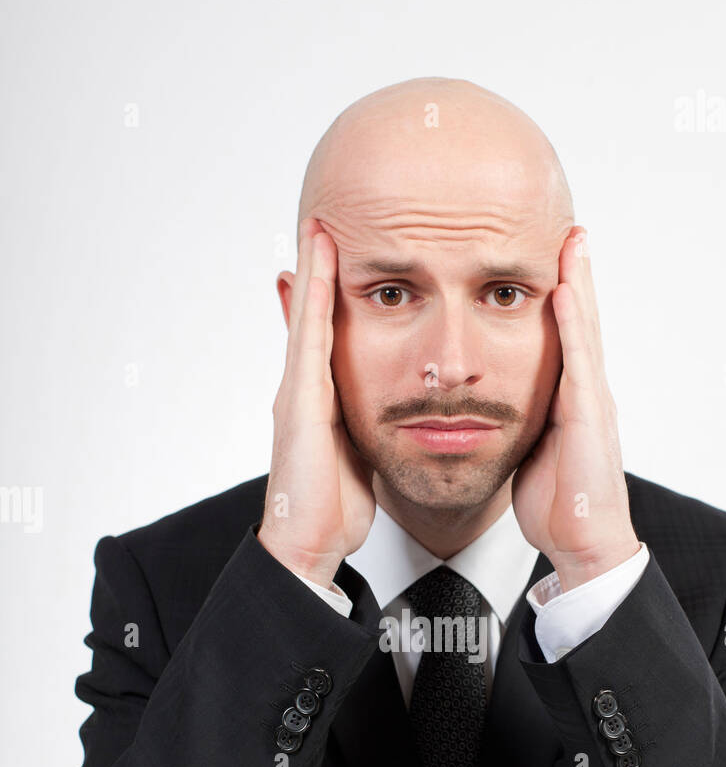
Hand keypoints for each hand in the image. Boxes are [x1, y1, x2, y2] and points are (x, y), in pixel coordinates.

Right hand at [257, 216, 375, 588]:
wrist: (307, 547)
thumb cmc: (334, 512)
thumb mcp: (358, 458)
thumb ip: (364, 427)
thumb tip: (388, 413)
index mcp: (320, 403)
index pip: (328, 336)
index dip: (333, 295)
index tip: (343, 255)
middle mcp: (303, 391)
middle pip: (312, 317)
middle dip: (317, 269)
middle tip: (322, 219)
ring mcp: (297, 394)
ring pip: (307, 318)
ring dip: (313, 270)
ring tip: (318, 225)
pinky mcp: (299, 404)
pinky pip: (309, 342)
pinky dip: (313, 302)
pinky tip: (318, 269)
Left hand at [511, 227, 639, 589]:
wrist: (584, 546)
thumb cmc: (557, 508)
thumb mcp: (530, 454)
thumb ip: (522, 423)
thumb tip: (495, 408)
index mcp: (571, 403)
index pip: (566, 339)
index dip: (562, 297)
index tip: (552, 257)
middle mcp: (587, 395)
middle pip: (580, 322)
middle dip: (576, 275)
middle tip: (570, 229)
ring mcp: (592, 404)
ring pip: (584, 331)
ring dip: (579, 283)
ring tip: (573, 241)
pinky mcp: (588, 419)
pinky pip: (579, 362)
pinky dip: (572, 325)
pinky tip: (563, 292)